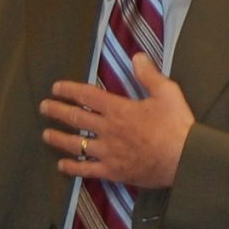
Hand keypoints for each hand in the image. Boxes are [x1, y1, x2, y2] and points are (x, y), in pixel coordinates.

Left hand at [40, 56, 194, 186]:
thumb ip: (148, 75)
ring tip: (46, 134)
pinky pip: (86, 170)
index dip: (69, 90)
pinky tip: (62, 165)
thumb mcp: (167, 92)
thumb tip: (137, 57)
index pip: (87, 96)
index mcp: (119, 109)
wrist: (185, 159)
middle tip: (43, 107)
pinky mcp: (113, 171)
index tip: (56, 87)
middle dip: (57, 111)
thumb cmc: (177, 125)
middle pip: (75, 118)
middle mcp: (108, 130)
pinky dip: (72, 168)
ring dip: (58, 138)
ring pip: (76, 144)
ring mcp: (108, 152)